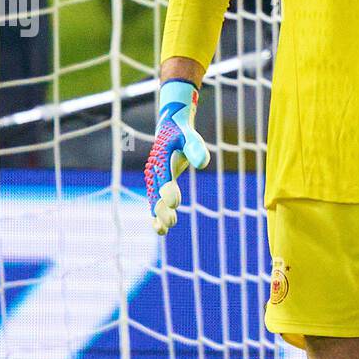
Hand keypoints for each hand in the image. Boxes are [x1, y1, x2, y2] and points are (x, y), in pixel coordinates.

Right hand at [144, 80, 209, 235]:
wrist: (170, 128)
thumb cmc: (183, 133)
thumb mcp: (190, 137)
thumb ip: (196, 148)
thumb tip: (203, 163)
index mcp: (162, 160)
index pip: (165, 178)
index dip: (169, 190)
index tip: (175, 202)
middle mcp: (155, 171)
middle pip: (157, 193)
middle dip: (163, 208)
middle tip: (172, 222)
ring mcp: (155, 178)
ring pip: (154, 199)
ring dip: (158, 214)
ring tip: (163, 230)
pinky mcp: (158, 182)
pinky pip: (156, 199)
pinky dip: (157, 213)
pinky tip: (161, 228)